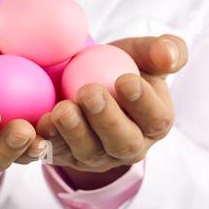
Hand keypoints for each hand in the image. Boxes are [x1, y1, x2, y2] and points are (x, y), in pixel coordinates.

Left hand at [35, 34, 183, 178]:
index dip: (142, 102)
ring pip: (88, 152)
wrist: (81, 78)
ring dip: (74, 133)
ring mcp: (97, 156)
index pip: (155, 118)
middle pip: (122, 143)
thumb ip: (161, 50)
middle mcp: (129, 146)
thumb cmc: (118, 65)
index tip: (125, 80)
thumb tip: (169, 55)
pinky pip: (56, 155)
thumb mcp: (141, 53)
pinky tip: (39, 125)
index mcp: (155, 122)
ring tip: (62, 109)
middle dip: (107, 120)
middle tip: (89, 93)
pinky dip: (46, 142)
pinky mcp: (66, 158)